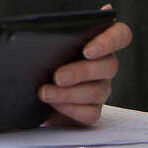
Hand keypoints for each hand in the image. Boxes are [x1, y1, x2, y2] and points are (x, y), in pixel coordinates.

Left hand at [41, 4, 132, 125]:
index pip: (120, 35)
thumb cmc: (38, 60)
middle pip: (109, 66)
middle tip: (58, 76)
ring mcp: (100, 88)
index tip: (88, 50)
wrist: (27, 91)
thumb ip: (50, 35)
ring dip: (69, 93)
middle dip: (81, 72)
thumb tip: (37, 35)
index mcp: (97, 41)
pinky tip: (54, 104)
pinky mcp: (91, 110)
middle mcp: (104, 64)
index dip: (110, 41)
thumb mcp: (42, 44)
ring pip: (97, 91)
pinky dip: (70, 109)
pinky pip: (90, 113)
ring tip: (45, 92)